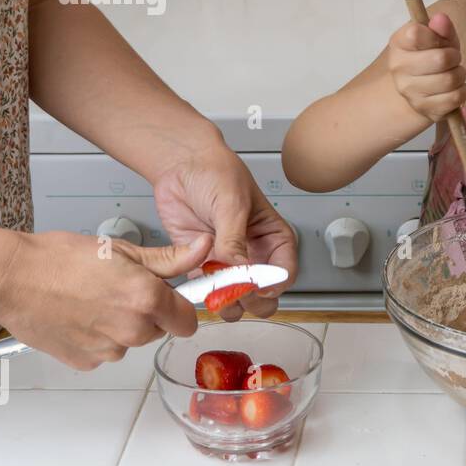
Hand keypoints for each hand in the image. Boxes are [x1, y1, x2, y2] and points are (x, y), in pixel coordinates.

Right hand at [0, 231, 211, 369]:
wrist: (10, 279)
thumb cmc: (59, 259)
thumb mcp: (121, 250)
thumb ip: (168, 259)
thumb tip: (202, 250)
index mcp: (146, 299)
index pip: (189, 321)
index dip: (180, 308)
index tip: (169, 298)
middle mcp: (131, 330)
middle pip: (159, 330)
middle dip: (148, 313)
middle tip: (118, 289)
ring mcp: (108, 350)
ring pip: (130, 340)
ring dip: (121, 325)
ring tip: (91, 299)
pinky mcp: (86, 361)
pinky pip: (104, 351)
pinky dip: (96, 337)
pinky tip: (77, 315)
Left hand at [152, 143, 297, 320]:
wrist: (180, 164)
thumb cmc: (215, 172)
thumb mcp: (232, 204)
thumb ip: (235, 241)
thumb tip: (239, 272)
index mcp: (273, 238)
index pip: (285, 274)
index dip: (271, 285)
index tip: (252, 283)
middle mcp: (254, 254)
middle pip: (264, 295)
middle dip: (250, 298)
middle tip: (233, 287)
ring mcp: (228, 262)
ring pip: (236, 301)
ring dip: (225, 301)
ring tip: (213, 284)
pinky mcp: (201, 265)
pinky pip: (206, 292)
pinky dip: (201, 294)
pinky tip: (197, 280)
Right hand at [388, 12, 465, 121]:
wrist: (419, 89)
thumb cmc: (431, 56)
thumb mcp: (438, 38)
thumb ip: (441, 27)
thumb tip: (441, 19)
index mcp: (399, 43)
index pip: (416, 34)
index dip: (437, 36)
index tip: (439, 41)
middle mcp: (398, 68)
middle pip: (440, 59)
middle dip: (455, 57)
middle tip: (452, 59)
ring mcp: (409, 91)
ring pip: (450, 80)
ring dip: (460, 74)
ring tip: (454, 73)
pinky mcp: (423, 108)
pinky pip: (454, 98)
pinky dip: (461, 91)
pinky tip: (454, 88)